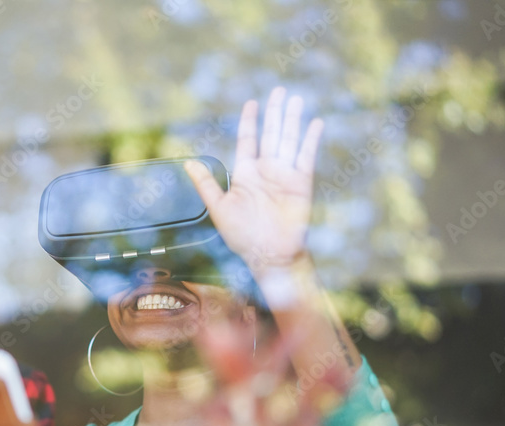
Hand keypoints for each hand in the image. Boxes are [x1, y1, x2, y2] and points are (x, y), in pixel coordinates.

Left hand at [185, 87, 322, 273]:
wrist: (270, 255)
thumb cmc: (243, 237)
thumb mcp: (218, 209)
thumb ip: (206, 184)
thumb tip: (188, 163)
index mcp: (247, 174)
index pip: (248, 140)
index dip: (250, 121)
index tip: (251, 102)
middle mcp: (267, 171)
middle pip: (271, 134)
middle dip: (274, 113)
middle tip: (278, 90)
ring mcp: (285, 175)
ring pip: (289, 140)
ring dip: (292, 120)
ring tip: (295, 99)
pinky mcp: (301, 183)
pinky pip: (306, 157)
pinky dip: (311, 140)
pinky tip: (315, 123)